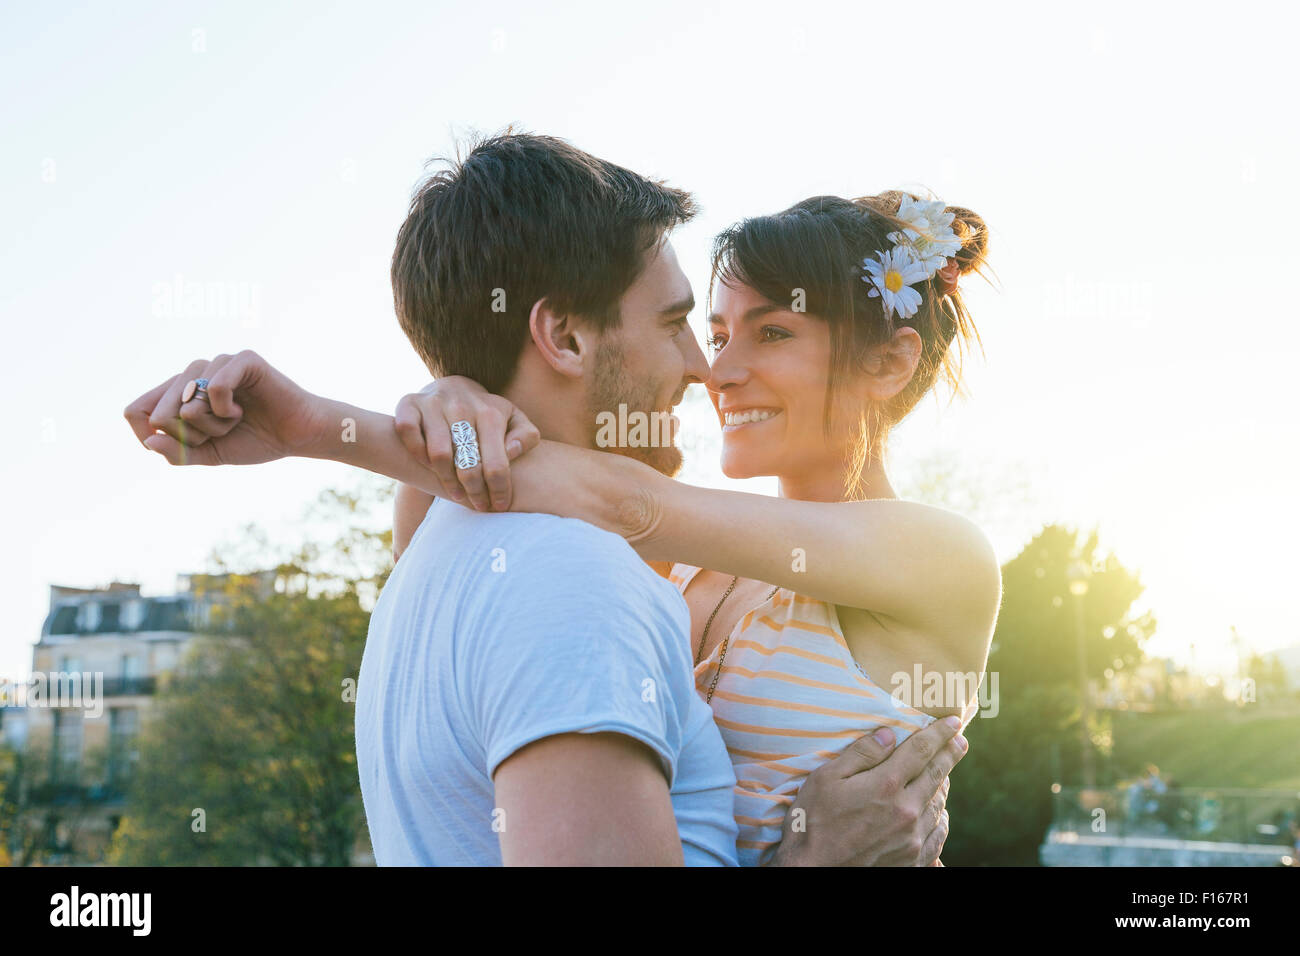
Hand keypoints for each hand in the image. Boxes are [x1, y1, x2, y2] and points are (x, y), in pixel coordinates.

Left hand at [124, 350, 328, 465]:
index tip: (183, 446)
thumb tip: (148, 440)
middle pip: (160, 414)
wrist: (298, 436)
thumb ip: (177, 452)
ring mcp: (217, 362)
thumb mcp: (209, 455)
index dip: (149, 435)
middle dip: (191, 437)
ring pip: (187, 404)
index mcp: (180, 392)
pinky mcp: (242, 359)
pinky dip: (226, 411)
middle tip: (219, 433)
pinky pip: (213, 388)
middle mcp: (193, 373)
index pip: (136, 410)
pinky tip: (242, 410)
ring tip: (235, 421)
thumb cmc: (255, 440)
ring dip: (212, 426)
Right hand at [393, 376, 539, 511]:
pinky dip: (417, 453)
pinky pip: (408, 432)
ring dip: (447, 481)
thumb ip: (526, 435)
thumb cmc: (489, 414)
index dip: (499, 490)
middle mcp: (462, 406)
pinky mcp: (409, 403)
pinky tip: (429, 467)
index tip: (499, 506)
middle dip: (476, 492)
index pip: (497, 463)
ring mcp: (434, 403)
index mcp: (491, 413)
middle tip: (480, 505)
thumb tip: (512, 452)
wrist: (455, 387)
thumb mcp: (514, 420)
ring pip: (438, 454)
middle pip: (467, 463)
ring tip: (458, 494)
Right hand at [769, 716, 967, 865]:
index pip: (920, 751)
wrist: (814, 872)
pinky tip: (940, 813)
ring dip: (944, 785)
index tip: (953, 722)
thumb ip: (861, 754)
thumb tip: (889, 734)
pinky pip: (937, 835)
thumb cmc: (812, 822)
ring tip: (945, 774)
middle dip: (950, 754)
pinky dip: (941, 819)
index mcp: (885, 786)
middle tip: (961, 741)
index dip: (939, 733)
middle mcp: (905, 810)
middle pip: (937, 775)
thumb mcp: (826, 779)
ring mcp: (911, 838)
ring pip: (939, 804)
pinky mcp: (912, 860)